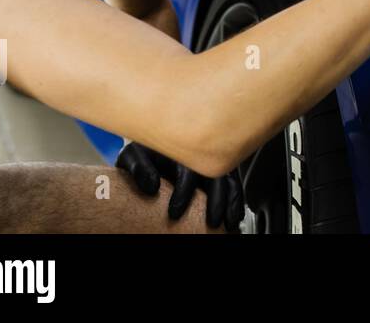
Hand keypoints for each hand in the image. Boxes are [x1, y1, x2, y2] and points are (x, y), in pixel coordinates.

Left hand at [116, 141, 244, 232]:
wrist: (151, 148)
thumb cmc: (143, 154)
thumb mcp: (133, 156)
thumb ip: (139, 168)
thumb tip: (152, 186)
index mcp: (179, 146)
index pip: (188, 167)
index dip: (184, 190)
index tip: (174, 212)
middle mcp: (199, 154)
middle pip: (216, 174)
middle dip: (217, 200)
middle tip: (212, 221)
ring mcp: (210, 162)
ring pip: (229, 180)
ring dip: (232, 202)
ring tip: (229, 223)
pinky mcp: (219, 172)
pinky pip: (233, 185)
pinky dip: (236, 201)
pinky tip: (235, 217)